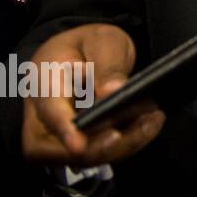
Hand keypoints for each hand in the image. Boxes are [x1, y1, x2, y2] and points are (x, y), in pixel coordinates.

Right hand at [21, 23, 164, 166]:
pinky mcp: (79, 142)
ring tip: (153, 120)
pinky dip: (127, 143)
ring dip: (123, 145)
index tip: (79, 145)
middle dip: (103, 145)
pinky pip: (99, 153)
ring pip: (84, 156)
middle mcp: (43, 117)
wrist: (83, 52)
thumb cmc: (89, 44)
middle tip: (144, 124)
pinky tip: (150, 124)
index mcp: (43, 84)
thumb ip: (107, 63)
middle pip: (61, 148)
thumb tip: (112, 91)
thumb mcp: (102, 40)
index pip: (50, 112)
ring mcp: (58, 134)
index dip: (64, 130)